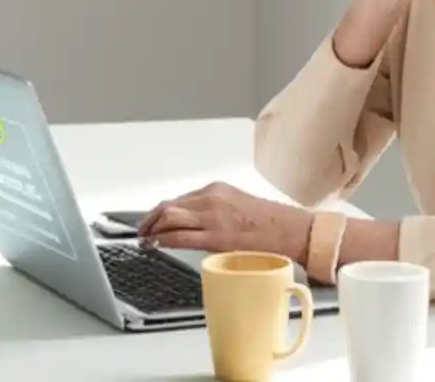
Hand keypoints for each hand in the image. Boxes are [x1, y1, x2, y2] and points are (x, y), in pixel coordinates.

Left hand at [137, 182, 313, 262]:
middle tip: (142, 232)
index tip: (152, 221)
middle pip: (168, 206)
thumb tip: (197, 224)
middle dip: (150, 220)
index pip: (179, 200)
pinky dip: (164, 239)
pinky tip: (157, 245)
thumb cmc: (271, 223)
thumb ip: (216, 211)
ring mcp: (213, 216)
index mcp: (217, 190)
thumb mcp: (238, 206)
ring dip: (153, 229)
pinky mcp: (217, 235)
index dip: (160, 212)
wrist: (292, 229)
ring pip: (170, 217)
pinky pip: (181, 236)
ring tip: (146, 240)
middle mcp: (211, 198)